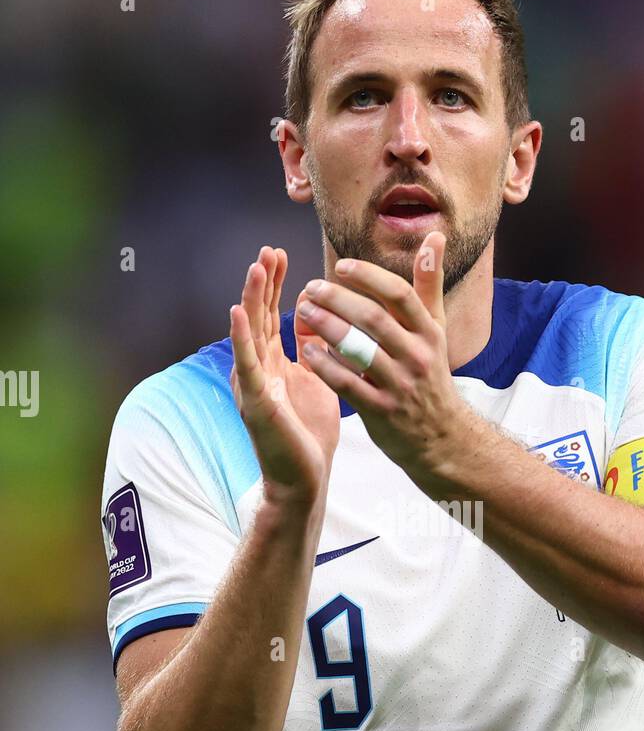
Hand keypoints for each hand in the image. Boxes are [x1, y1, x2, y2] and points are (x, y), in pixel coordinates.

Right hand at [229, 246, 340, 505]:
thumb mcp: (316, 383)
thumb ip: (313, 352)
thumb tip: (319, 321)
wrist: (304, 480)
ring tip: (255, 267)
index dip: (274, 285)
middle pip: (258, 318)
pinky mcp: (255, 403)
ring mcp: (252, 386)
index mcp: (272, 365)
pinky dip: (241, 337)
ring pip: (249, 334)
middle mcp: (257, 370)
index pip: (271, 315)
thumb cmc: (308, 435)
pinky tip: (238, 313)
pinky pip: (246, 365)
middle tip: (268, 250)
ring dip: (251, 299)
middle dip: (263, 283)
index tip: (279, 254)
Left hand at [294, 233, 466, 478]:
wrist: (441, 436)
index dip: (368, 277)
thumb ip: (429, 284)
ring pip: (359, 350)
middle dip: (338, 300)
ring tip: (303, 312)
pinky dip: (326, 366)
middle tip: (310, 288)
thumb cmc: (431, 375)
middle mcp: (417, 356)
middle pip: (374, 320)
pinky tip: (307, 350)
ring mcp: (400, 386)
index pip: (399, 295)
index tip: (340, 266)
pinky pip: (348, 384)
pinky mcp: (382, 411)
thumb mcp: (436, 329)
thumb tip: (435, 237)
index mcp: (428, 332)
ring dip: (327, 328)